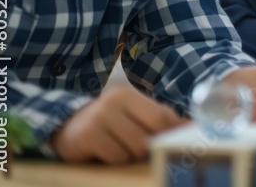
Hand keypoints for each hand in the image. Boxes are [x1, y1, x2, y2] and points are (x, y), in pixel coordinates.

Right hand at [51, 86, 185, 162]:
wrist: (65, 126)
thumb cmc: (108, 121)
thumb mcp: (133, 114)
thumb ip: (160, 118)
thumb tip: (190, 126)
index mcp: (129, 94)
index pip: (162, 117)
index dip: (171, 133)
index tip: (172, 142)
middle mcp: (113, 102)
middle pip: (151, 134)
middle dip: (150, 147)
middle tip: (142, 148)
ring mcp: (99, 119)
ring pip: (135, 148)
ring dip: (132, 155)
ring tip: (121, 148)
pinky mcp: (87, 137)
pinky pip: (117, 157)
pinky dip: (116, 160)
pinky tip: (107, 152)